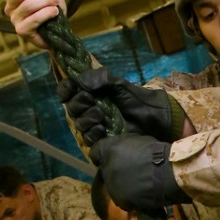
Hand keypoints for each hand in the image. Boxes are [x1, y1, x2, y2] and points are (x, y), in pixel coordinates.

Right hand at [0, 0, 65, 46]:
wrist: (59, 30)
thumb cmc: (50, 7)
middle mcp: (9, 7)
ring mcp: (15, 20)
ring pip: (28, 5)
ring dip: (46, 1)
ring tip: (54, 3)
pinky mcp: (22, 31)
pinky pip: (34, 18)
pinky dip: (48, 13)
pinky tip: (55, 12)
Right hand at [59, 67, 181, 147]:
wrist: (154, 119)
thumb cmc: (138, 99)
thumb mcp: (119, 84)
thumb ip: (100, 79)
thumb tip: (81, 82)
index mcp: (92, 93)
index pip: (69, 90)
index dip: (65, 90)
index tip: (69, 90)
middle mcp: (90, 109)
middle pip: (72, 108)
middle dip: (79, 104)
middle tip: (93, 102)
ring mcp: (95, 125)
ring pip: (79, 124)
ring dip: (88, 119)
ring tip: (102, 116)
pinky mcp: (101, 141)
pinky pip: (88, 139)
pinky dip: (94, 132)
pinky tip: (103, 129)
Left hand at [91, 135, 190, 212]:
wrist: (168, 173)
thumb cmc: (157, 153)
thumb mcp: (137, 141)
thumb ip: (124, 146)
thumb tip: (121, 151)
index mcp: (109, 149)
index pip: (96, 153)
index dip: (103, 155)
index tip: (112, 157)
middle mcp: (106, 168)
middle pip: (105, 170)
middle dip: (115, 171)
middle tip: (131, 171)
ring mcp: (113, 186)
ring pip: (113, 186)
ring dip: (122, 185)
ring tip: (138, 184)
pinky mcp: (121, 200)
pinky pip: (123, 199)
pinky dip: (130, 198)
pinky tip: (141, 194)